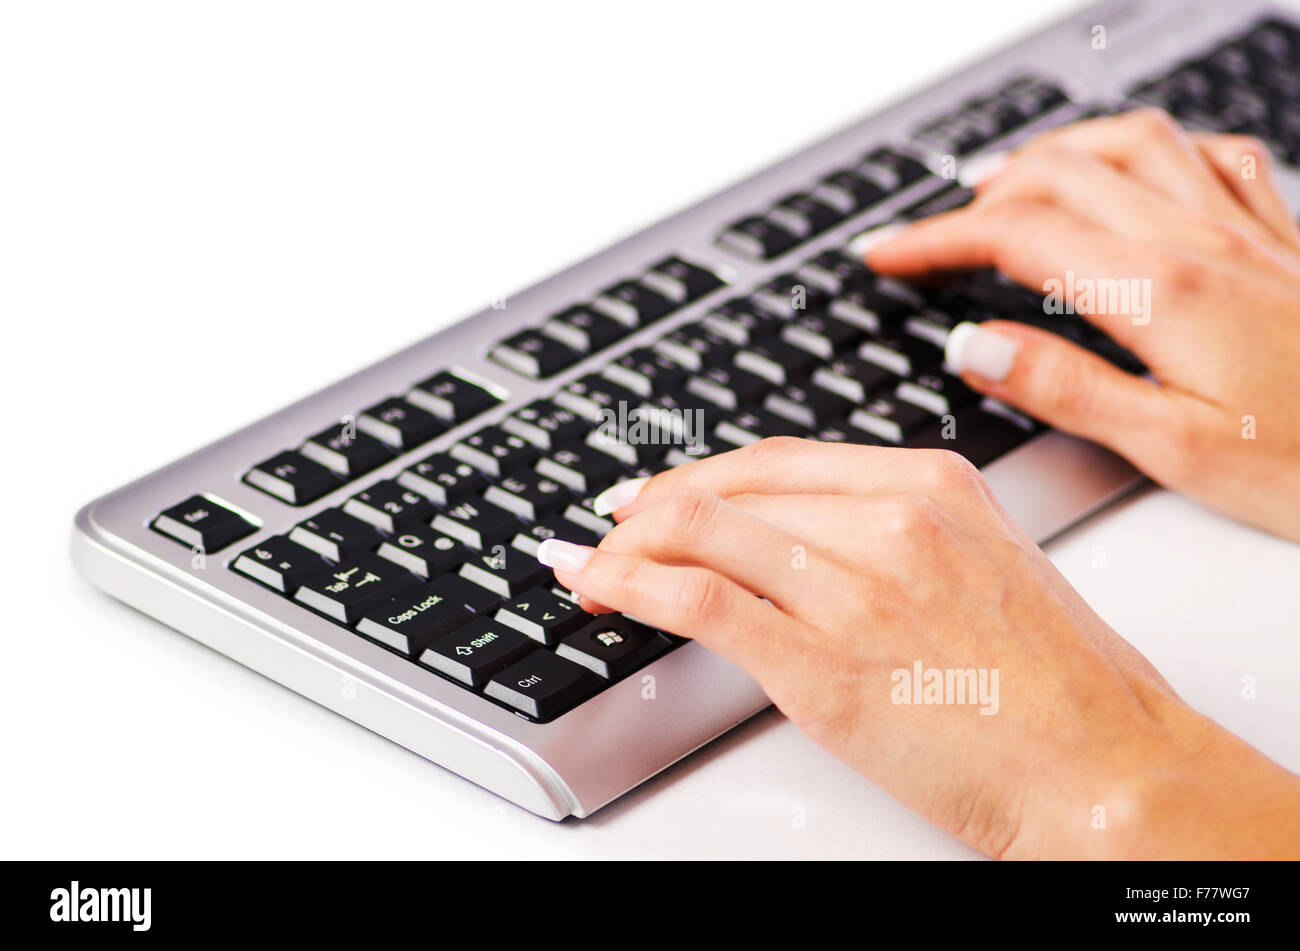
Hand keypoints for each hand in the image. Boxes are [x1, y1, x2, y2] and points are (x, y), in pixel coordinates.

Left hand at [539, 439, 1299, 856]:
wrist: (1108, 768)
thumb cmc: (1062, 684)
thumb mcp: (987, 563)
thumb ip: (901, 533)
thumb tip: (806, 538)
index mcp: (931, 483)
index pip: (777, 460)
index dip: (700, 476)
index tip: (662, 495)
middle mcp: (887, 520)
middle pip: (727, 486)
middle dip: (649, 506)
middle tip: (612, 528)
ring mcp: (852, 589)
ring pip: (698, 531)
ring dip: (623, 543)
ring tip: (589, 562)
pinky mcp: (821, 666)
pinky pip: (698, 601)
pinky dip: (628, 583)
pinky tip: (595, 584)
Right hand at [865, 109, 1299, 540]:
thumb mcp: (1168, 446)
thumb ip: (1062, 387)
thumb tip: (973, 345)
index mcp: (1158, 291)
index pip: (1015, 234)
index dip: (935, 240)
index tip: (885, 254)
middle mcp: (1199, 240)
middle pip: (1060, 174)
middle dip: (976, 196)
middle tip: (929, 236)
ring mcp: (1242, 229)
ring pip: (1130, 144)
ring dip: (1054, 152)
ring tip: (1007, 182)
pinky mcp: (1276, 238)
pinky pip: (1206, 155)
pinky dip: (1146, 149)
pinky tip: (1134, 172)